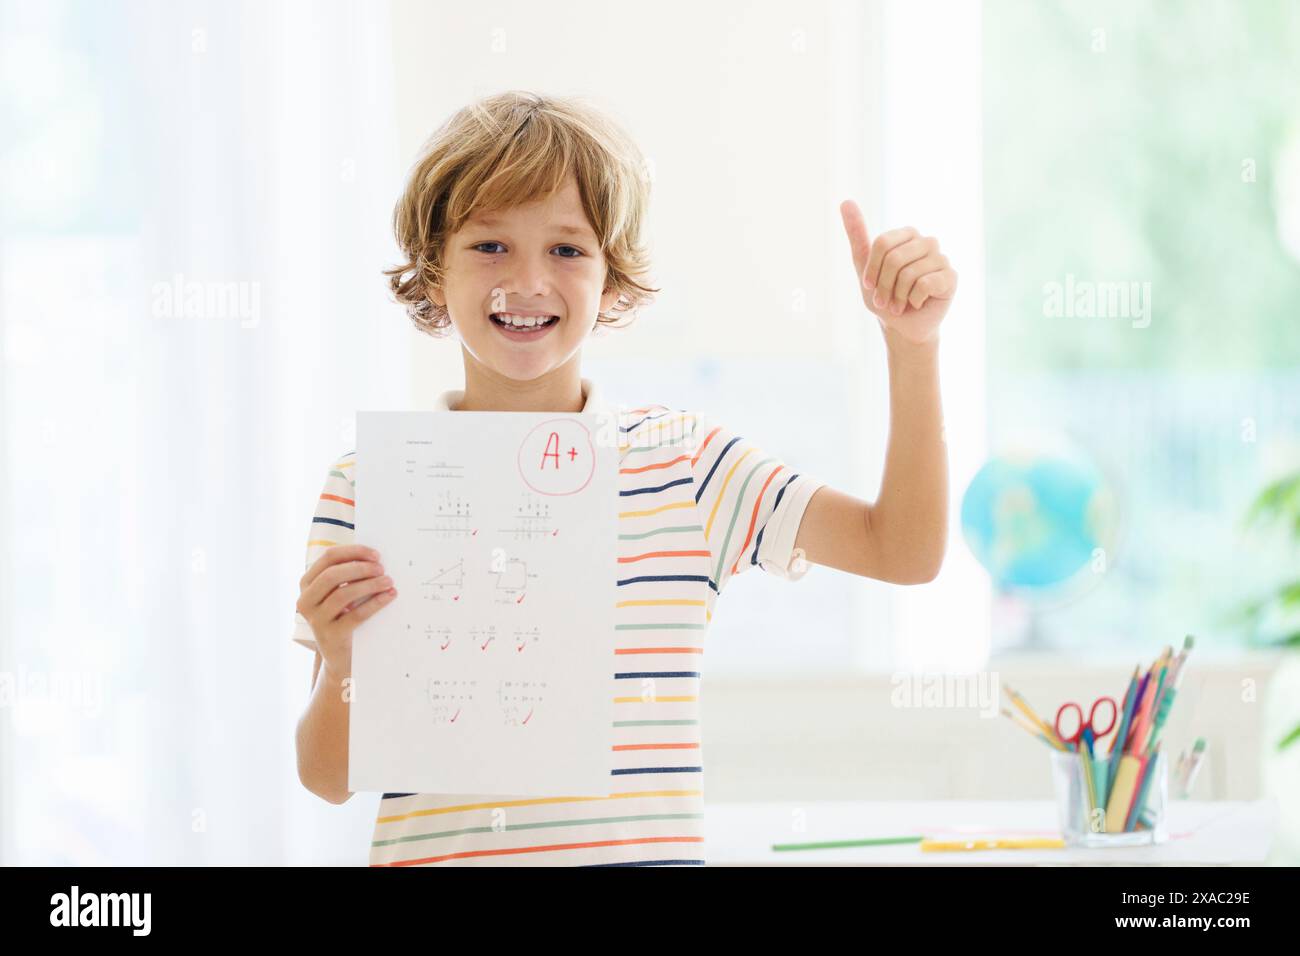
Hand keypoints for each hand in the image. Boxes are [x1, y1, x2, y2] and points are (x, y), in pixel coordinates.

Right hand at [296, 544, 395, 680]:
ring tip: (388, 581)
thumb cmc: (343, 616)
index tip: (376, 554)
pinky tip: (389, 596)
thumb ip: (348, 575)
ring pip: (343, 594)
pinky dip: (375, 603)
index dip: (353, 552)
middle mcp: (305, 600)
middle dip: (360, 568)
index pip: (328, 557)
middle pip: (332, 575)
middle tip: (382, 568)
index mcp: (307, 584)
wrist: (339, 656)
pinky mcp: (330, 636)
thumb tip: (375, 557)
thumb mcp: (339, 594)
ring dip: (369, 584)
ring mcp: (316, 620)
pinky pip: (356, 615)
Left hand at [840, 200, 956, 345]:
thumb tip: (845, 201)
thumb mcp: (864, 267)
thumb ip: (858, 235)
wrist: (903, 327)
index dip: (872, 269)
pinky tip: (918, 303)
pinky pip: (925, 284)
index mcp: (907, 235)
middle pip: (894, 258)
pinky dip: (914, 300)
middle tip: (885, 300)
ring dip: (898, 296)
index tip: (869, 286)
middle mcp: (927, 242)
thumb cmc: (884, 297)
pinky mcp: (951, 277)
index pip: (882, 243)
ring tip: (900, 303)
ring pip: (909, 273)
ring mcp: (941, 258)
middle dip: (883, 286)